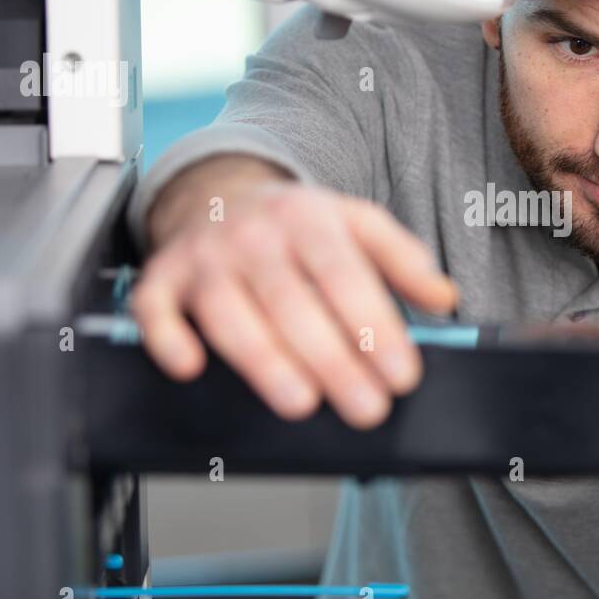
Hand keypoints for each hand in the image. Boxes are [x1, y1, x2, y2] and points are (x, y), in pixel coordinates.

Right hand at [132, 178, 456, 427]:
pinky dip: (166, 338)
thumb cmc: (296, 224)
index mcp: (309, 218)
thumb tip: (444, 297)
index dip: (375, 326)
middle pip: (293, 301)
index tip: (401, 374)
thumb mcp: (357, 223)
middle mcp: (254, 235)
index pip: (346, 275)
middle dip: (332, 360)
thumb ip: (403, 260)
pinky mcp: (163, 278)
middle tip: (365, 407)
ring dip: (264, 360)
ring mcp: (205, 257)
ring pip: (230, 311)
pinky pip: (154, 308)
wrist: (219, 192)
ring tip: (301, 403)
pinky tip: (190, 368)